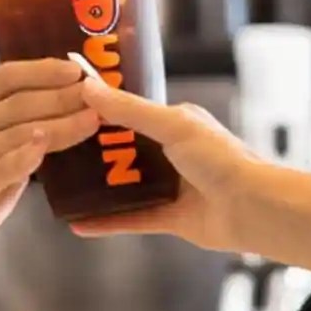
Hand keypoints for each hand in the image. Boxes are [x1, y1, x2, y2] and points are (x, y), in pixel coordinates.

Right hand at [0, 59, 99, 275]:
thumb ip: (21, 124)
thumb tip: (74, 102)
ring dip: (60, 125)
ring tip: (92, 121)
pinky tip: (46, 146)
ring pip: (18, 133)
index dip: (43, 70)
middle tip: (97, 96)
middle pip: (18, 103)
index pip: (7, 76)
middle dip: (62, 97)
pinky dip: (26, 156)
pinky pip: (2, 168)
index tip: (77, 70)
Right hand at [69, 75, 262, 251]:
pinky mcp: (170, 217)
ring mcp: (170, 186)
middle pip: (122, 150)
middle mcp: (171, 152)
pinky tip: (79, 223)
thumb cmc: (221, 159)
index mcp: (175, 122)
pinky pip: (131, 219)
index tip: (68, 106)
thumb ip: (129, 109)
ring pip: (123, 185)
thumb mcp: (171, 124)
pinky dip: (106, 221)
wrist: (254, 208)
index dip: (101, 109)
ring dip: (96, 187)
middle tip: (57, 146)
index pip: (130, 111)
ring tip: (62, 184)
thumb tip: (89, 87)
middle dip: (92, 151)